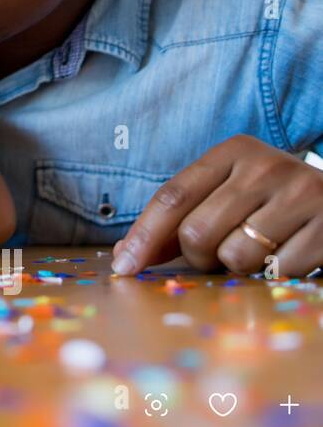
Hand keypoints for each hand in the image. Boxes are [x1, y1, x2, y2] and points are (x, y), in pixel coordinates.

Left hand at [113, 135, 322, 276]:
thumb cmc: (272, 202)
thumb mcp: (226, 193)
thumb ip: (179, 220)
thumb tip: (126, 258)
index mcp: (232, 151)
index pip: (172, 197)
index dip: (143, 236)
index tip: (124, 267)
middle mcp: (266, 166)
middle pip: (197, 232)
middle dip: (197, 257)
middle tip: (217, 255)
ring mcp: (301, 193)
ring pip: (234, 256)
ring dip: (237, 267)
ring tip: (257, 251)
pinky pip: (277, 272)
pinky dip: (274, 275)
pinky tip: (287, 255)